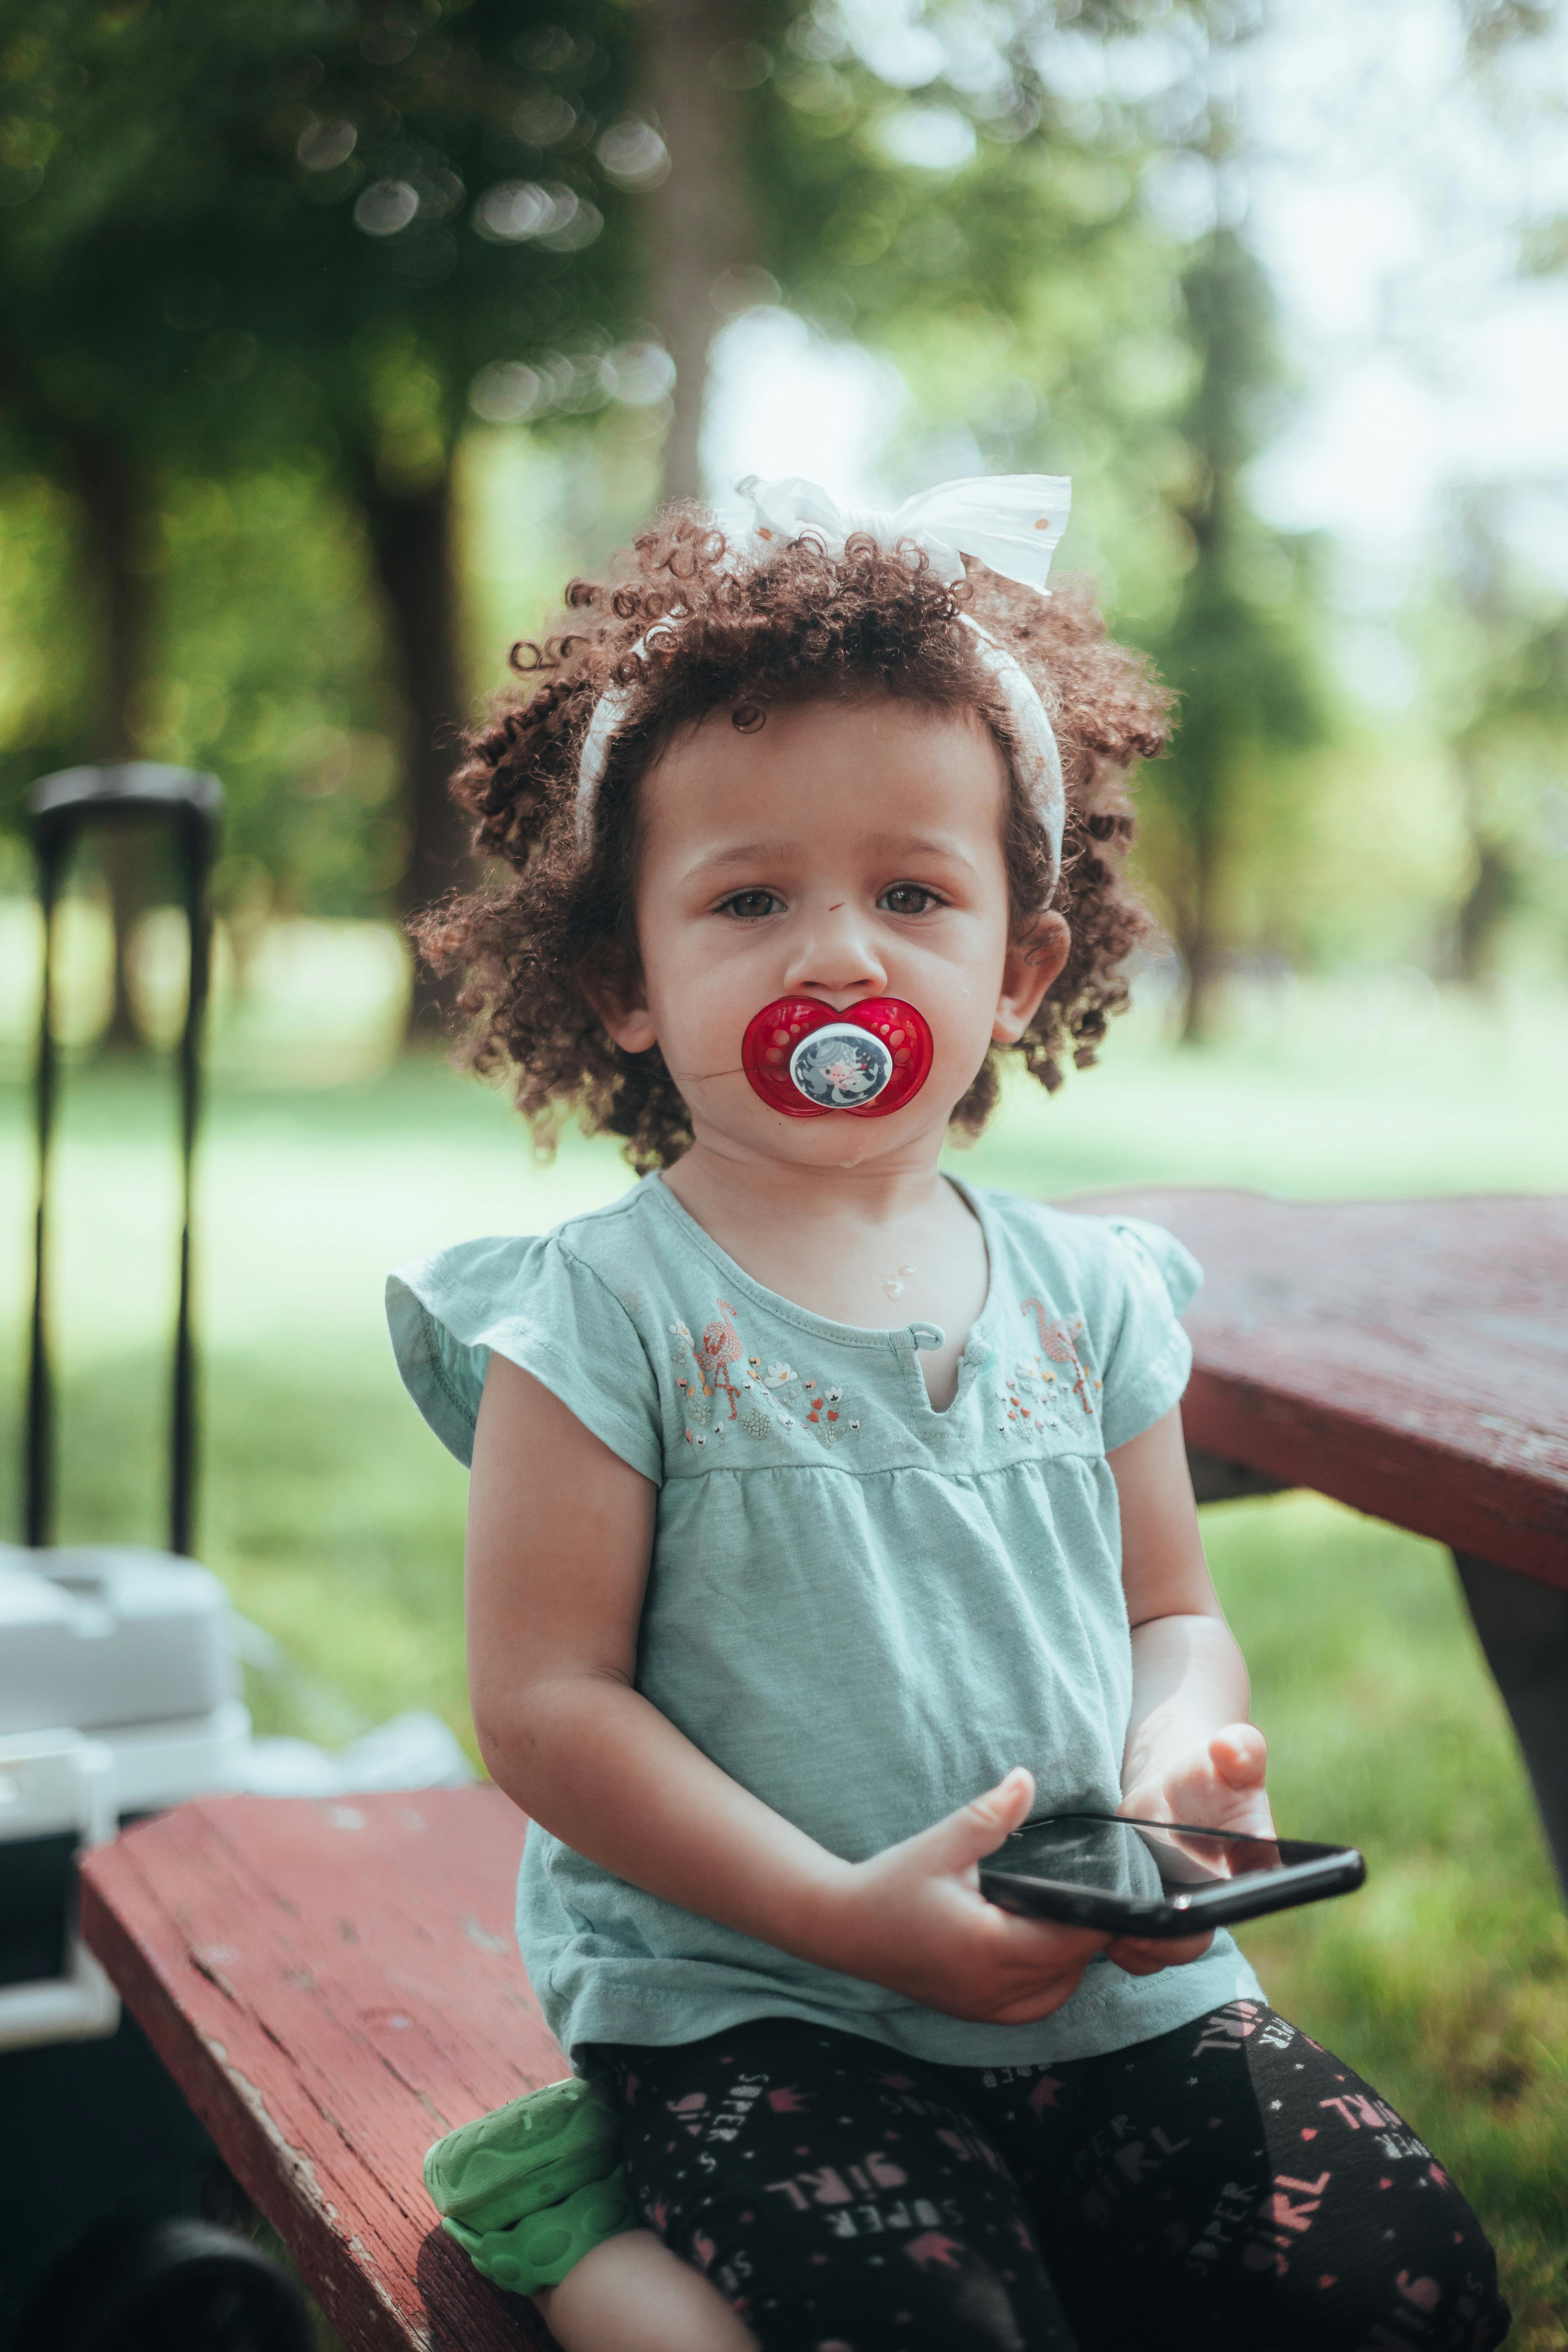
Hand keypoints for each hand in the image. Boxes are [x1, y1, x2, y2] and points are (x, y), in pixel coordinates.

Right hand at [819, 1767, 1109, 2025]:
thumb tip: (1025, 1779)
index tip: (1117, 1894)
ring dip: (1071, 1961)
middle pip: (1070, 1967)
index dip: (1101, 1920)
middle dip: (1090, 1936)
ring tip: (1070, 1921)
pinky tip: (1043, 1953)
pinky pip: (1031, 2007)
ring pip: (1056, 1992)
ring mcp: (982, 2005)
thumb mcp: (941, 1843)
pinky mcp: (973, 2011)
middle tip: (1099, 1899)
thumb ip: (989, 1815)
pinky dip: (1048, 1984)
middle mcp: (991, 1985)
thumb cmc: (892, 1883)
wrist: (844, 1927)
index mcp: (989, 1945)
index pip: (1071, 1941)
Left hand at [1106, 1723, 1272, 1978]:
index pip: (1248, 1901)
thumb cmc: (1211, 1769)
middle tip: (1136, 1934)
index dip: (1218, 1911)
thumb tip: (1229, 1746)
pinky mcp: (1154, 1910)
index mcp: (1255, 1865)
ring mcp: (1187, 1909)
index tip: (1187, 1909)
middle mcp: (1224, 1898)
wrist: (1175, 1782)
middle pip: (1201, 1938)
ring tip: (1115, 1934)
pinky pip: (1143, 1945)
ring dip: (1143, 1949)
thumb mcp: (1231, 1753)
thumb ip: (1241, 1749)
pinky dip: (1123, 1944)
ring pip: (1169, 1948)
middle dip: (1171, 1943)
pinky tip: (1102, 1928)